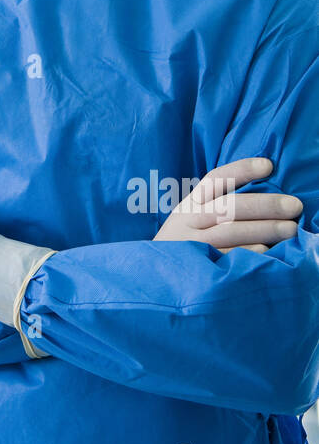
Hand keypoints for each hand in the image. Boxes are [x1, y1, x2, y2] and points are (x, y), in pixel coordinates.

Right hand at [153, 157, 301, 253]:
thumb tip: (262, 198)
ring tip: (291, 229)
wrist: (148, 278)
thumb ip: (214, 208)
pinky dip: (248, 253)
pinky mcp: (197, 266)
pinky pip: (227, 257)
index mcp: (189, 205)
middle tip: (294, 206)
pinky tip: (268, 251)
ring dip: (264, 229)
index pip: (215, 180)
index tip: (268, 165)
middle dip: (265, 204)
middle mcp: (189, 220)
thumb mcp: (188, 220)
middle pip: (229, 206)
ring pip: (230, 231)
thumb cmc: (180, 246)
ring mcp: (192, 243)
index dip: (241, 170)